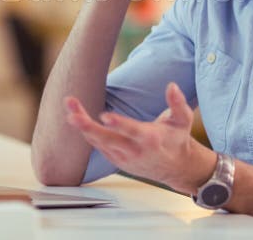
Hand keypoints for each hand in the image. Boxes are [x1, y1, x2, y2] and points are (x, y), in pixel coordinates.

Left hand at [64, 82, 215, 193]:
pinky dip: (86, 133)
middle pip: (108, 140)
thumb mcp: (182, 120)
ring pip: (98, 143)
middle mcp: (134, 150)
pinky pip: (97, 146)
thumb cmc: (177, 139)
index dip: (119, 124)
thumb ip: (178, 103)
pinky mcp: (115, 159)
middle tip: (73, 115)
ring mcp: (123, 157)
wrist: (175, 167)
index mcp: (150, 139)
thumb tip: (171, 86)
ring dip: (82, 126)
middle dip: (88, 127)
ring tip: (69, 108)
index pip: (132, 132)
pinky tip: (75, 116)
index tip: (104, 116)